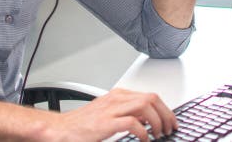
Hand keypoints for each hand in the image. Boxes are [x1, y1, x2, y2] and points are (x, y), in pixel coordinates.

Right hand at [41, 88, 176, 140]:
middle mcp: (117, 98)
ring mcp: (111, 109)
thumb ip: (128, 114)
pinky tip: (144, 139)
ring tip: (159, 134)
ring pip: (146, 106)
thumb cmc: (82, 124)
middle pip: (152, 98)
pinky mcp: (106, 123)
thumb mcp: (109, 114)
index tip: (171, 121)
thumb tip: (147, 121)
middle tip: (170, 128)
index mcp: (119, 95)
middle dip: (166, 114)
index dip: (165, 109)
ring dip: (158, 121)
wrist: (60, 129)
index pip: (150, 95)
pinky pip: (133, 122)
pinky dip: (143, 132)